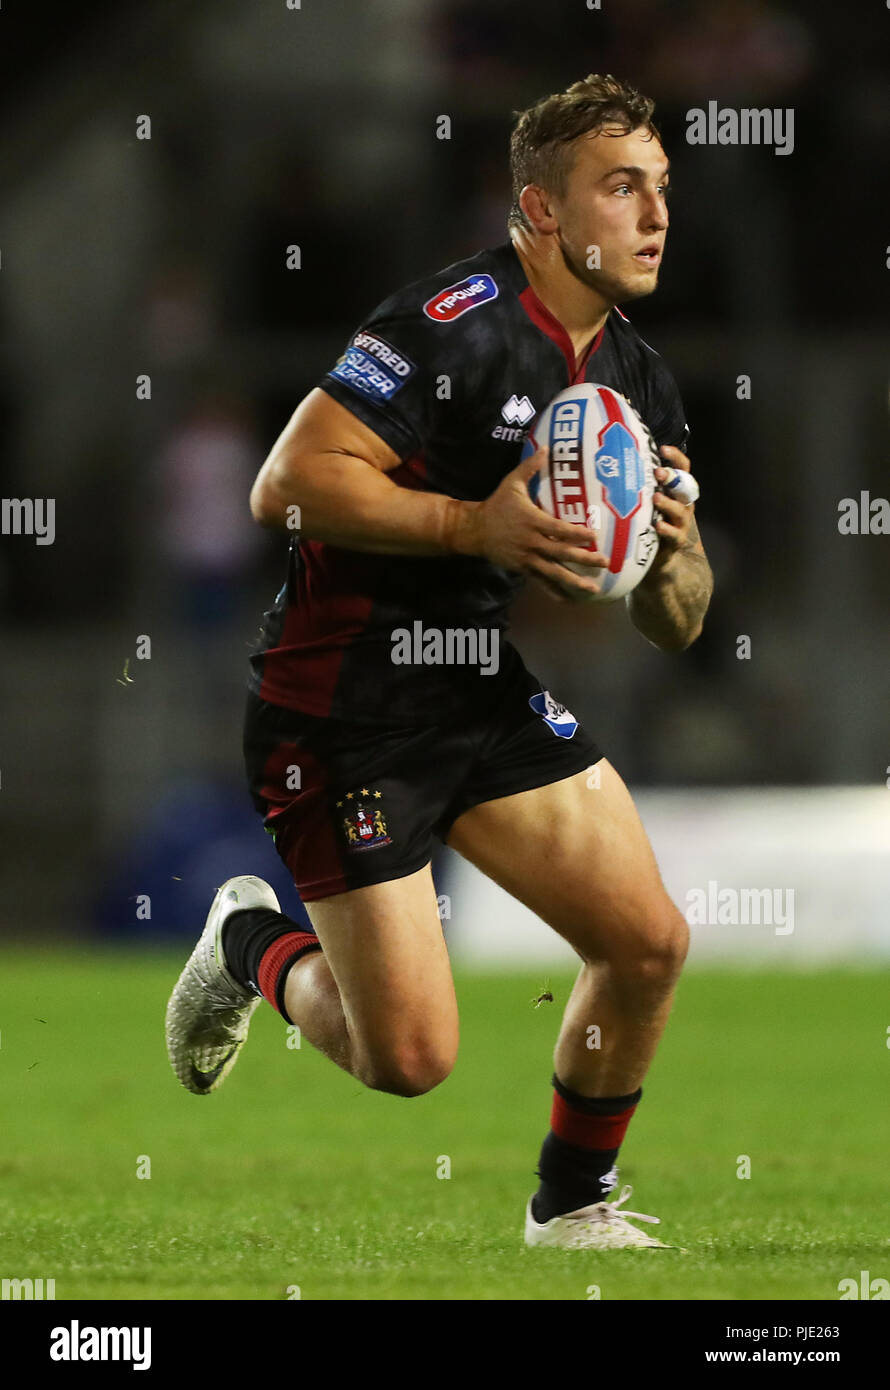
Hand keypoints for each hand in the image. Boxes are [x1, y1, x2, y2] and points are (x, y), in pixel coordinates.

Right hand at [464, 446, 609, 599]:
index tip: (594, 536)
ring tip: (593, 589)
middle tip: (604, 562)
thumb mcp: (511, 483)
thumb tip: (546, 447)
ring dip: (574, 581)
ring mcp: (527, 558)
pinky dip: (555, 591)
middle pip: (561, 553)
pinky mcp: (522, 569)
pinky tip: (569, 599)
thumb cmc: (496, 504)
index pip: (559, 529)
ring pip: (554, 572)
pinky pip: (541, 582)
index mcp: (532, 521)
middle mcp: (531, 542)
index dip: (577, 534)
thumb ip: (531, 467)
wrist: (474, 530)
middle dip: (584, 559)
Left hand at [648, 444, 696, 574]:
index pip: (682, 468)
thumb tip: (614, 460)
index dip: (675, 457)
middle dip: (672, 478)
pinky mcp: (676, 541)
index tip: (662, 448)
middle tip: (658, 473)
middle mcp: (682, 503)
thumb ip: (639, 485)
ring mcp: (681, 523)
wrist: (656, 557)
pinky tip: (657, 525)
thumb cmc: (646, 521)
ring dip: (668, 503)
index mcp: (676, 491)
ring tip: (656, 498)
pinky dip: (666, 529)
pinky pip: (674, 534)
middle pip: (683, 486)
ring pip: (680, 510)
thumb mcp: (644, 501)